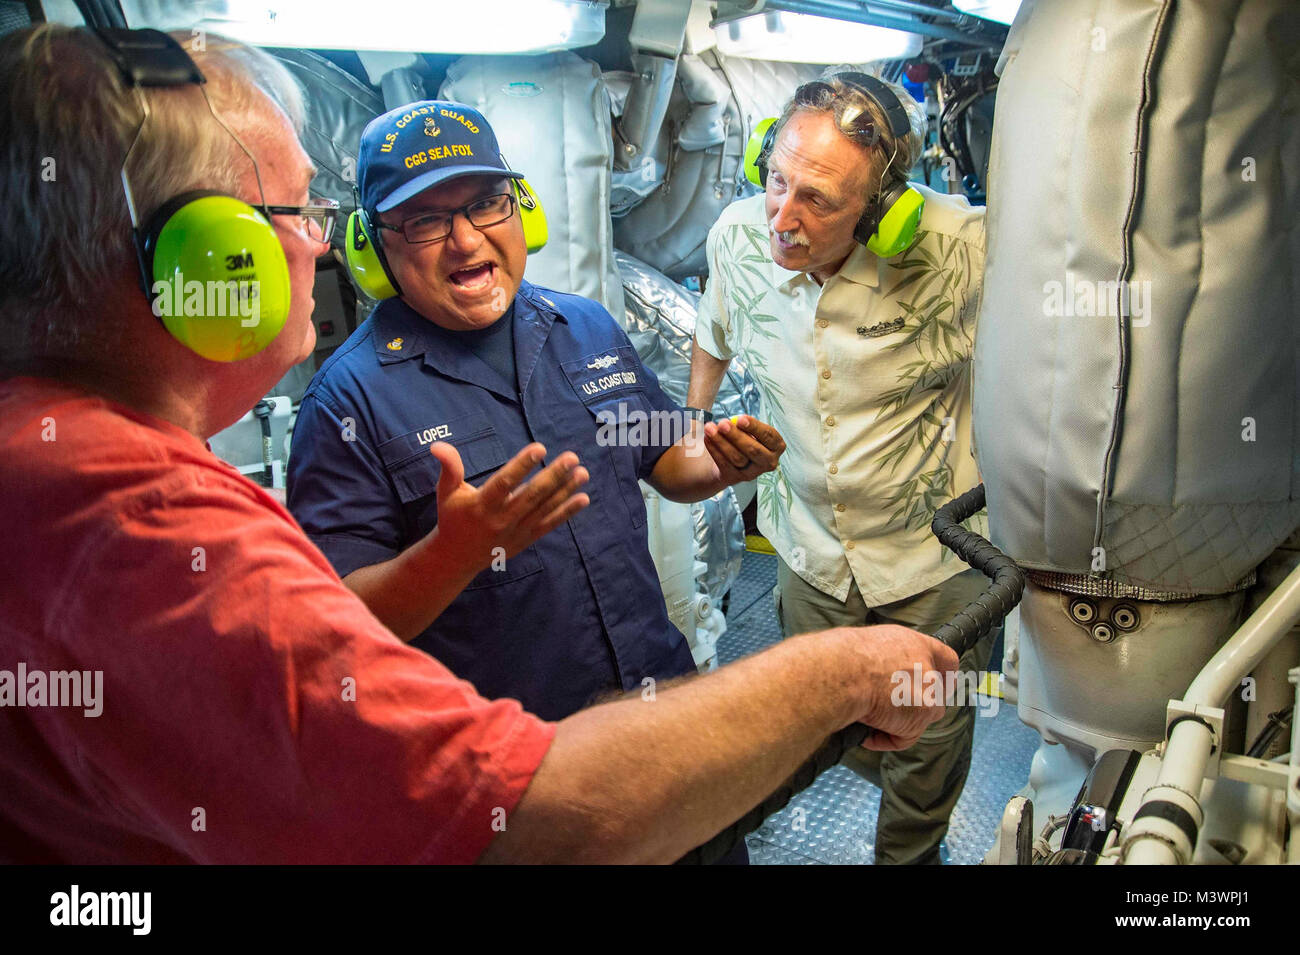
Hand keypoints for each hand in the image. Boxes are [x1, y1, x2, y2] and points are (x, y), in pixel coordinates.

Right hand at [426, 441, 589, 575]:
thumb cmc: (453, 517)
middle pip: (531, 496)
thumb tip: (438, 445)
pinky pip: (549, 524)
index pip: (504, 482)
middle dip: (554, 476)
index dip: (522, 465)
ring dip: (566, 491)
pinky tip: (583, 497)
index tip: (539, 448)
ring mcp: (516, 531)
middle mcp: (501, 519)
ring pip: (544, 509)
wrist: (457, 557)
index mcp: (482, 504)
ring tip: (582, 473)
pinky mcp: (526, 539)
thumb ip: (449, 467)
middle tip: (572, 457)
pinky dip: (567, 512)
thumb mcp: (447, 492)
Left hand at [700, 415, 785, 486]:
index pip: (768, 436)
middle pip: (753, 450)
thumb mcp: (750, 430)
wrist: (732, 459)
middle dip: (736, 435)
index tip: (740, 418)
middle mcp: (769, 462)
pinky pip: (724, 464)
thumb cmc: (745, 437)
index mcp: (777, 446)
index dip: (754, 427)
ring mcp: (753, 473)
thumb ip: (745, 426)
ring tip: (710, 428)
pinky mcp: (736, 478)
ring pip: (737, 458)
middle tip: (722, 423)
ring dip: (721, 442)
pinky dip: (714, 450)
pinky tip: (707, 438)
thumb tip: (732, 422)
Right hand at [835, 624, 958, 751]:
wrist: (843, 673)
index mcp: (914, 645)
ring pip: (921, 717)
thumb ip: (885, 658)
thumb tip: (877, 672)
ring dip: (898, 720)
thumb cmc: (844, 656)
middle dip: (916, 702)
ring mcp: (926, 697)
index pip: (946, 659)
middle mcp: (926, 670)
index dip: (944, 672)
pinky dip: (883, 738)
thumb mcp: (867, 645)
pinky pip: (903, 738)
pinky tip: (866, 732)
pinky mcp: (916, 722)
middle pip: (936, 693)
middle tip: (891, 705)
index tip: (941, 680)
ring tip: (870, 716)